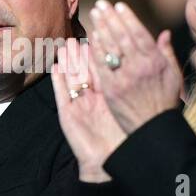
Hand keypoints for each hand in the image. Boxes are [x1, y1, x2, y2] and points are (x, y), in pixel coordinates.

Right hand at [51, 38, 126, 182]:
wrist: (109, 161)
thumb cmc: (122, 137)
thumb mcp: (128, 108)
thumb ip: (131, 87)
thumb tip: (140, 66)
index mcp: (106, 95)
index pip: (102, 69)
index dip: (100, 52)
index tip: (100, 34)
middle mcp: (91, 98)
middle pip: (84, 71)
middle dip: (81, 54)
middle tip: (78, 35)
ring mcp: (78, 105)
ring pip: (72, 79)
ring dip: (67, 62)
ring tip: (65, 45)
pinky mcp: (67, 114)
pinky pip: (62, 94)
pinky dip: (58, 80)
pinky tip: (55, 66)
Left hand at [86, 0, 183, 133]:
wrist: (152, 128)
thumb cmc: (165, 101)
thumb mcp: (173, 76)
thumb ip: (167, 53)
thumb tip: (165, 33)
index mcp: (155, 62)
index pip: (139, 34)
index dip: (128, 18)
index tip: (119, 5)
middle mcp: (139, 68)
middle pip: (122, 37)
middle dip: (110, 18)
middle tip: (101, 4)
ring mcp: (124, 78)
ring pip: (110, 49)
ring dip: (101, 29)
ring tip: (95, 15)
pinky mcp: (111, 89)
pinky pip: (101, 66)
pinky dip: (96, 50)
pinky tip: (92, 38)